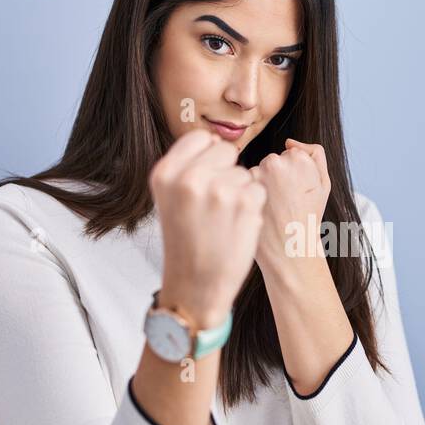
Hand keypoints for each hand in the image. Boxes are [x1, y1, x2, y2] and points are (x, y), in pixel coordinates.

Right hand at [149, 128, 266, 326]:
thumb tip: (214, 140)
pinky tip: (237, 226)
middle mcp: (190, 178)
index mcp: (165, 174)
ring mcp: (219, 190)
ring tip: (223, 220)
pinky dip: (254, 207)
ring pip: (245, 172)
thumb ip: (186, 169)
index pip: (200, 138)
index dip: (210, 155)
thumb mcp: (170, 200)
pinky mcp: (245, 204)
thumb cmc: (186, 242)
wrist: (195, 287)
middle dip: (227, 171)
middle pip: (226, 150)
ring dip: (241, 192)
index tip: (208, 177)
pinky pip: (259, 190)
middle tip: (215, 203)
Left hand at [247, 138, 331, 277]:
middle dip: (277, 177)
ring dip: (262, 185)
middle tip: (285, 202)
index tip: (297, 192)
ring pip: (257, 172)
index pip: (291, 153)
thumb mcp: (324, 183)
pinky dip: (250, 195)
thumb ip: (314, 153)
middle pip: (273, 161)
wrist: (290, 247)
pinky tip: (261, 210)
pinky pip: (245, 184)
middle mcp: (275, 161)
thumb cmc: (308, 216)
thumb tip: (289, 141)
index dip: (294, 174)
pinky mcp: (241, 187)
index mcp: (298, 158)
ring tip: (273, 208)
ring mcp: (255, 174)